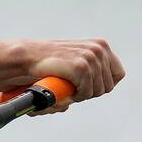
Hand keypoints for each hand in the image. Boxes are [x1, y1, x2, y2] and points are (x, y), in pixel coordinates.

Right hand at [0, 38, 124, 113]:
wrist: (24, 58)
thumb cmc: (44, 63)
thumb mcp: (72, 60)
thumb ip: (87, 70)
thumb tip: (101, 87)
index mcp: (100, 45)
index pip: (117, 74)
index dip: (102, 85)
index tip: (87, 88)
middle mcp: (99, 48)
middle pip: (108, 85)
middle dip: (90, 92)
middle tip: (71, 88)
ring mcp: (91, 56)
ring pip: (97, 90)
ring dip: (81, 95)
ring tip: (64, 87)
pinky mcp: (81, 66)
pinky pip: (87, 92)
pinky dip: (75, 96)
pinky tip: (63, 88)